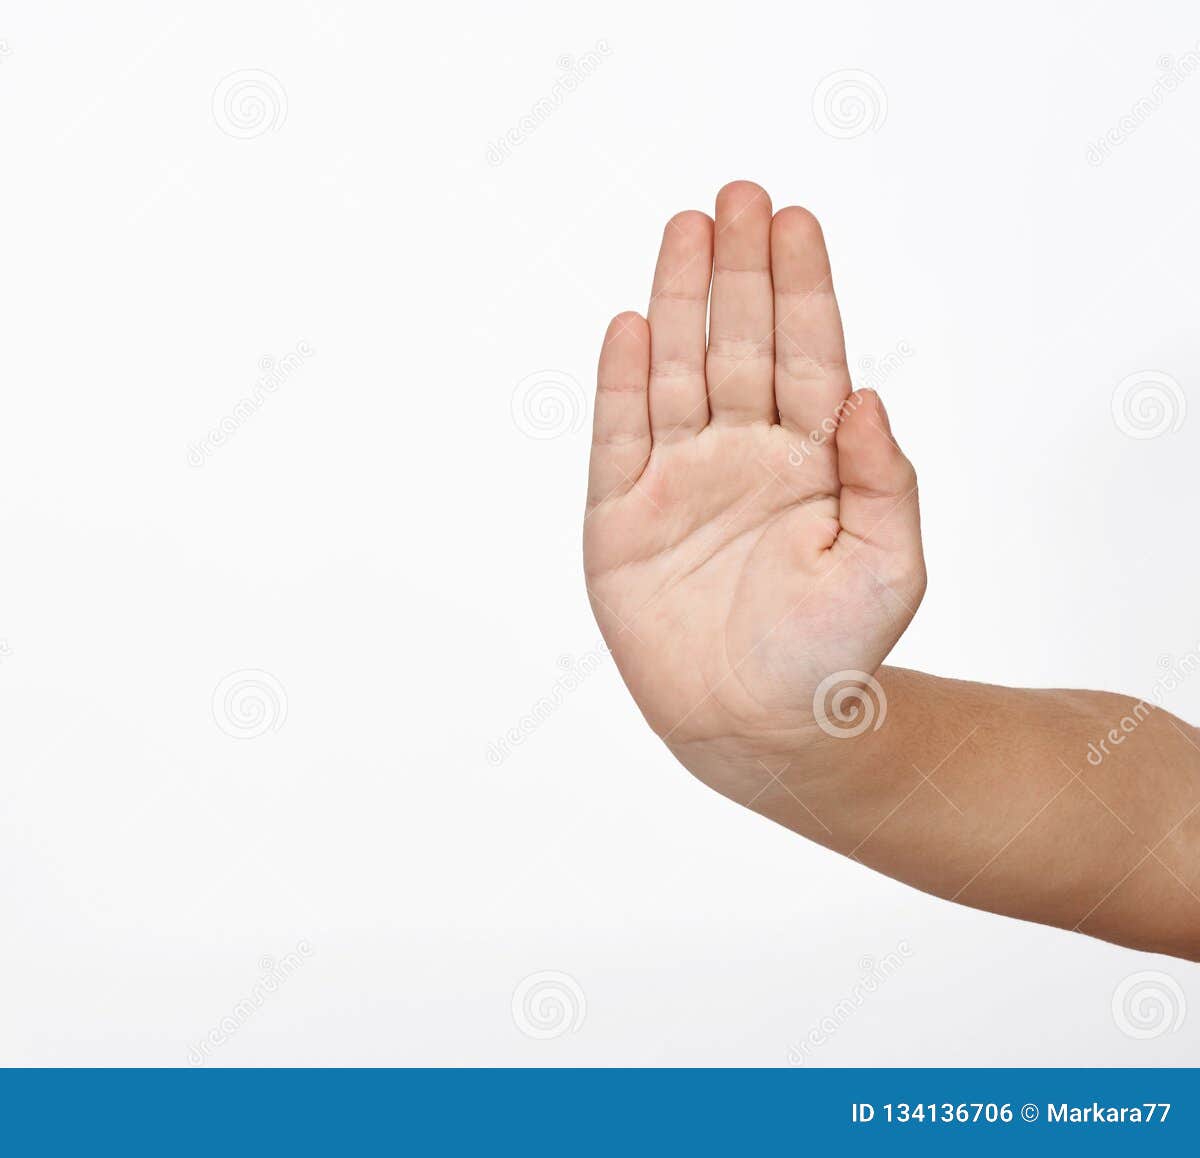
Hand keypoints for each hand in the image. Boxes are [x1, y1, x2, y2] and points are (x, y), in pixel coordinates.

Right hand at [583, 181, 925, 778]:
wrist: (760, 728)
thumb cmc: (834, 653)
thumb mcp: (889, 566)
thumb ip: (884, 478)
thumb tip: (866, 396)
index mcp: (812, 460)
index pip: (806, 355)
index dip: (800, 288)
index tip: (794, 221)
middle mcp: (744, 456)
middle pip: (737, 343)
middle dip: (738, 270)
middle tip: (737, 195)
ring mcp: (679, 481)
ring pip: (676, 371)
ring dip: (678, 301)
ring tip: (683, 229)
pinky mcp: (621, 517)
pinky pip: (618, 436)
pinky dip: (620, 382)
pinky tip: (628, 324)